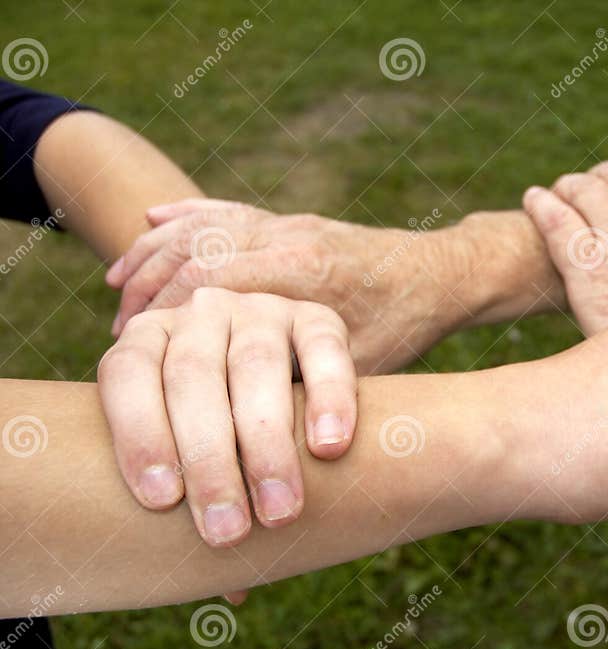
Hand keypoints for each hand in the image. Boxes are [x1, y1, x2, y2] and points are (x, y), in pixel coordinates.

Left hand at [97, 287, 357, 546]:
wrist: (292, 373)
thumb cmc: (229, 433)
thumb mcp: (197, 449)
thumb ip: (198, 500)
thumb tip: (227, 594)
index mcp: (148, 338)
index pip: (129, 375)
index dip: (140, 436)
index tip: (162, 503)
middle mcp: (200, 314)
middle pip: (193, 378)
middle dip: (209, 460)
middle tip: (226, 532)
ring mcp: (260, 310)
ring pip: (255, 368)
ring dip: (267, 445)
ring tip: (280, 511)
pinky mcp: (317, 317)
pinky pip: (323, 350)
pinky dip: (329, 398)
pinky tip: (329, 447)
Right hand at [105, 199, 474, 373]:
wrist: (442, 275)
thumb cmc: (407, 327)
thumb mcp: (363, 365)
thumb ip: (308, 384)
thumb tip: (254, 434)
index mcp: (306, 274)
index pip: (214, 283)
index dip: (167, 313)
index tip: (135, 347)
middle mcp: (289, 238)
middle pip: (197, 251)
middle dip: (150, 289)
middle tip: (120, 331)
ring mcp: (287, 224)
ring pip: (203, 226)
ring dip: (156, 254)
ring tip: (120, 292)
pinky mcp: (289, 222)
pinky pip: (224, 209)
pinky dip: (182, 217)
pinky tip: (148, 220)